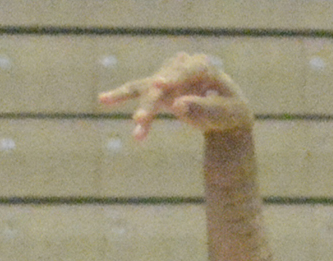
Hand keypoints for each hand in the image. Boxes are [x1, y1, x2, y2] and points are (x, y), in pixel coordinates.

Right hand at [99, 52, 251, 140]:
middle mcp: (182, 66)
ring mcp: (167, 76)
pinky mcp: (157, 89)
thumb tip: (178, 105)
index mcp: (203, 67)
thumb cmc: (229, 111)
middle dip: (151, 103)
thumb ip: (204, 109)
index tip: (159, 85)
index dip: (172, 78)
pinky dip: (121, 97)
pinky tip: (103, 99)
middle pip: (162, 83)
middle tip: (139, 120)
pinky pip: (138, 93)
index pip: (186, 70)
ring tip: (130, 123)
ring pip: (147, 89)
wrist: (225, 114)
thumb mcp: (224, 113)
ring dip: (139, 108)